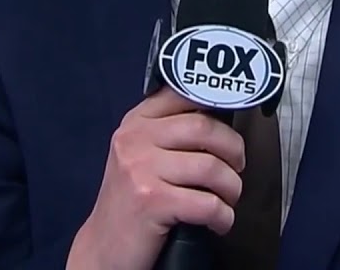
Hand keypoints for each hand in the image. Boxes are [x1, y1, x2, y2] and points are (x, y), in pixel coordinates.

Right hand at [66, 87, 245, 269]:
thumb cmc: (131, 200)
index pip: (184, 93)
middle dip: (234, 151)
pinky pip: (208, 204)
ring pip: (212, 167)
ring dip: (232, 188)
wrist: (104, 246)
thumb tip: (220, 115)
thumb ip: (170, 130)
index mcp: (136, 122)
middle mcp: (135, 139)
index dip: (219, 106)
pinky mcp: (151, 202)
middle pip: (205, 127)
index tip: (232, 129)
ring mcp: (141, 169)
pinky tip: (218, 222)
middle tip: (235, 170)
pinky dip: (223, 217)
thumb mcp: (140, 154)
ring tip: (227, 200)